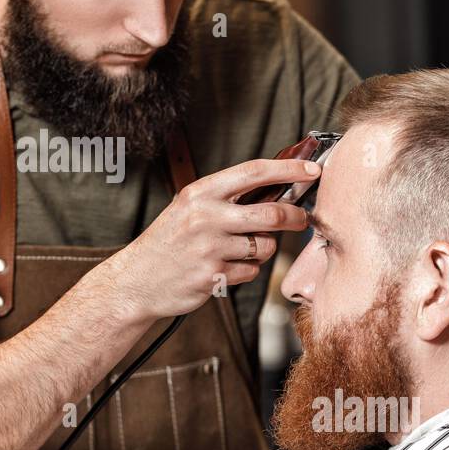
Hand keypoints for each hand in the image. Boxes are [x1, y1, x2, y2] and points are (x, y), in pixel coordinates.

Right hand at [104, 157, 319, 319]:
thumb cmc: (168, 242)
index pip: (253, 172)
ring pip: (264, 246)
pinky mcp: (213, 276)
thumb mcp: (188, 208)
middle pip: (271, 213)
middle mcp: (205, 217)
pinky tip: (224, 268)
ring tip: (241, 250)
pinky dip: (245, 271)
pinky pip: (250, 271)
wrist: (137, 280)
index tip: (311, 170)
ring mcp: (209, 248)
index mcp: (200, 193)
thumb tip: (275, 190)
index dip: (288, 169)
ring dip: (262, 249)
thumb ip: (226, 198)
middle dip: (294, 217)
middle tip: (301, 219)